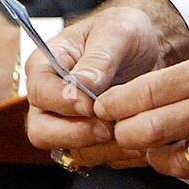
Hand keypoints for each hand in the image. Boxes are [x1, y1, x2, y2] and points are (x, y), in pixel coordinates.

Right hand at [25, 0, 188, 162]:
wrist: (150, 46)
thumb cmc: (126, 31)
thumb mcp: (118, 32)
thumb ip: (99, 58)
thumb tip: (79, 86)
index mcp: (45, 65)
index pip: (39, 92)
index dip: (62, 102)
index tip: (91, 104)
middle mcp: (49, 98)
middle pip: (42, 131)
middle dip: (75, 133)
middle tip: (108, 126)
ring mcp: (65, 121)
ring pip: (66, 149)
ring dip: (97, 147)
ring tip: (129, 131)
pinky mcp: (87, 138)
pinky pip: (92, 156)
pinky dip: (114, 153)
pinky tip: (137, 141)